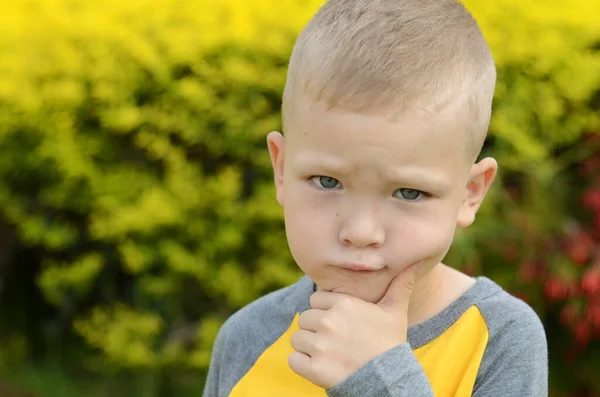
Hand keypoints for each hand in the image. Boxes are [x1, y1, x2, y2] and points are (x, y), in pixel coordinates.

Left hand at [288, 264, 418, 388]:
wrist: (389, 381)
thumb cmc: (391, 344)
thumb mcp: (396, 312)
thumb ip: (400, 285)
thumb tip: (416, 262)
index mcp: (343, 304)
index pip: (315, 300)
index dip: (325, 311)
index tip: (340, 324)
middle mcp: (329, 322)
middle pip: (305, 318)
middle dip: (316, 329)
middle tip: (335, 341)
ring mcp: (320, 345)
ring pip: (297, 338)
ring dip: (308, 346)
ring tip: (329, 354)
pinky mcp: (313, 368)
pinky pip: (293, 359)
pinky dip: (302, 364)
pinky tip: (320, 366)